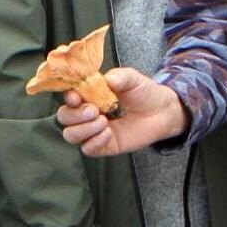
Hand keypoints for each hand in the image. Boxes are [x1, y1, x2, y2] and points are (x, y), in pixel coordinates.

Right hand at [59, 66, 185, 157]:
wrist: (162, 111)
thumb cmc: (143, 93)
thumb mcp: (132, 79)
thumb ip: (120, 76)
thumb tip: (108, 79)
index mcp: (89, 94)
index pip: (68, 97)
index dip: (68, 98)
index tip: (77, 97)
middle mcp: (87, 113)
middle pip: (64, 117)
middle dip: (75, 115)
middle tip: (94, 111)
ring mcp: (94, 130)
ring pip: (71, 135)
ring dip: (84, 129)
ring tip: (104, 122)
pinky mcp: (104, 145)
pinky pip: (88, 149)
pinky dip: (95, 142)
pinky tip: (108, 133)